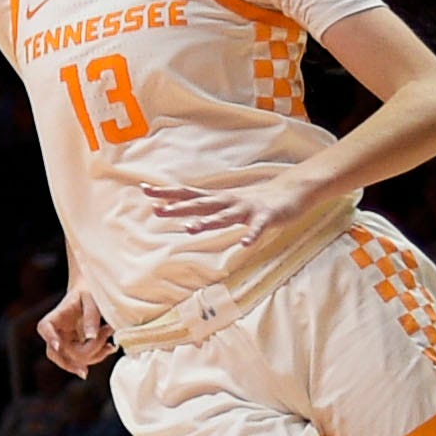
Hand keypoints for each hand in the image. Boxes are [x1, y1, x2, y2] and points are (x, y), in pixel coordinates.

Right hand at [37, 287, 116, 374]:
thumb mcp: (92, 299)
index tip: (58, 346)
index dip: (49, 338)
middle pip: (60, 352)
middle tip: (108, 331)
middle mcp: (57, 332)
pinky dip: (97, 357)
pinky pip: (83, 361)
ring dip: (94, 356)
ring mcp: (65, 342)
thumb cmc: (90, 292)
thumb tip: (90, 337)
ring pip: (71, 361)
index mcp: (57, 316)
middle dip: (88, 349)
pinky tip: (109, 348)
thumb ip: (91, 316)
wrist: (92, 294)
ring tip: (110, 341)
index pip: (44, 327)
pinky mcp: (75, 348)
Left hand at [138, 170, 328, 256]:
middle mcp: (228, 202)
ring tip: (189, 228)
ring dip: (207, 222)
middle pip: (199, 204)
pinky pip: (258, 228)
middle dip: (178, 208)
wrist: (291, 190)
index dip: (166, 193)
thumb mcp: (225, 202)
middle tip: (157, 210)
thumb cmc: (253, 199)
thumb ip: (205, 207)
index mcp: (217, 199)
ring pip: (224, 216)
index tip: (143, 190)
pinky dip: (251, 235)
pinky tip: (245, 244)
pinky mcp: (266, 217)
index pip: (187, 194)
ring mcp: (247, 209)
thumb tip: (180, 210)